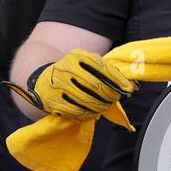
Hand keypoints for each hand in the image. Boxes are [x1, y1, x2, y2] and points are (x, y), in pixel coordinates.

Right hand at [7, 48, 135, 118]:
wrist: (40, 78)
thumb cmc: (71, 72)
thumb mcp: (84, 64)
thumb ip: (104, 70)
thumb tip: (130, 85)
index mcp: (76, 56)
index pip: (102, 67)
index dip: (118, 80)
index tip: (129, 89)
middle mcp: (65, 69)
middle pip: (96, 86)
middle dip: (110, 95)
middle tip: (115, 99)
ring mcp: (57, 85)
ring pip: (87, 100)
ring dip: (101, 107)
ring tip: (104, 107)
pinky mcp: (52, 101)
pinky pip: (76, 111)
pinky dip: (87, 114)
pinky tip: (92, 112)